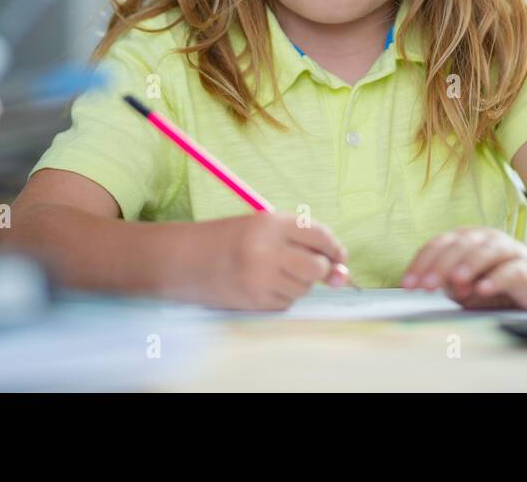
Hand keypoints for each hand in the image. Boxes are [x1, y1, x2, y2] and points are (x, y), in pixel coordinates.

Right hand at [189, 211, 351, 310]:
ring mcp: (260, 278)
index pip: (319, 235)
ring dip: (298, 283)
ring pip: (303, 288)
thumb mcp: (262, 228)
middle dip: (320, 270)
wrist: (184, 260)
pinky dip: (281, 295)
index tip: (338, 255)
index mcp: (270, 223)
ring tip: (273, 271)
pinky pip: (286, 302)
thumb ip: (301, 242)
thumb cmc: (227, 239)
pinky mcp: (254, 301)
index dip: (334, 248)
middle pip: (317, 267)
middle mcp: (267, 250)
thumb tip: (343, 273)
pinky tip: (261, 285)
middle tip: (308, 266)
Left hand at [401, 227, 526, 310]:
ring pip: (486, 251)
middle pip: (459, 246)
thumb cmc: (496, 281)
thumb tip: (437, 285)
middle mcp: (486, 238)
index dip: (421, 264)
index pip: (439, 245)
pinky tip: (484, 288)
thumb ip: (450, 284)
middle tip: (426, 286)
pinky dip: (496, 279)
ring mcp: (509, 250)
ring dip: (468, 265)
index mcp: (466, 238)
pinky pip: (511, 271)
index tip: (408, 285)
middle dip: (440, 266)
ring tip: (455, 282)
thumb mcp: (467, 285)